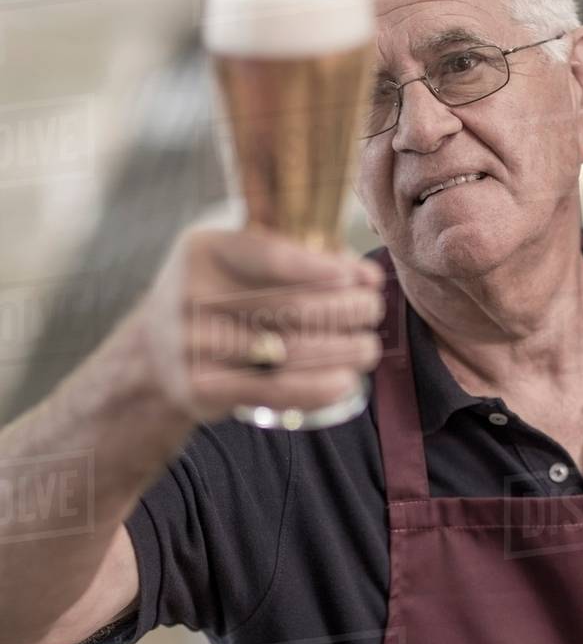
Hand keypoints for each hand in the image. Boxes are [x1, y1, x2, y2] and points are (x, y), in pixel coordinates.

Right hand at [132, 225, 384, 426]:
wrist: (150, 357)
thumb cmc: (213, 302)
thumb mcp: (231, 263)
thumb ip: (289, 260)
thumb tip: (361, 273)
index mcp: (204, 252)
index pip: (272, 256)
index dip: (324, 268)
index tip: (363, 277)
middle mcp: (193, 295)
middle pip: (289, 307)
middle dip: (344, 310)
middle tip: (373, 311)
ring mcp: (194, 345)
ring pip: (289, 352)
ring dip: (341, 352)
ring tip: (369, 348)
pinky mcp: (203, 388)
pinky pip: (273, 391)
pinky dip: (316, 389)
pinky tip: (345, 383)